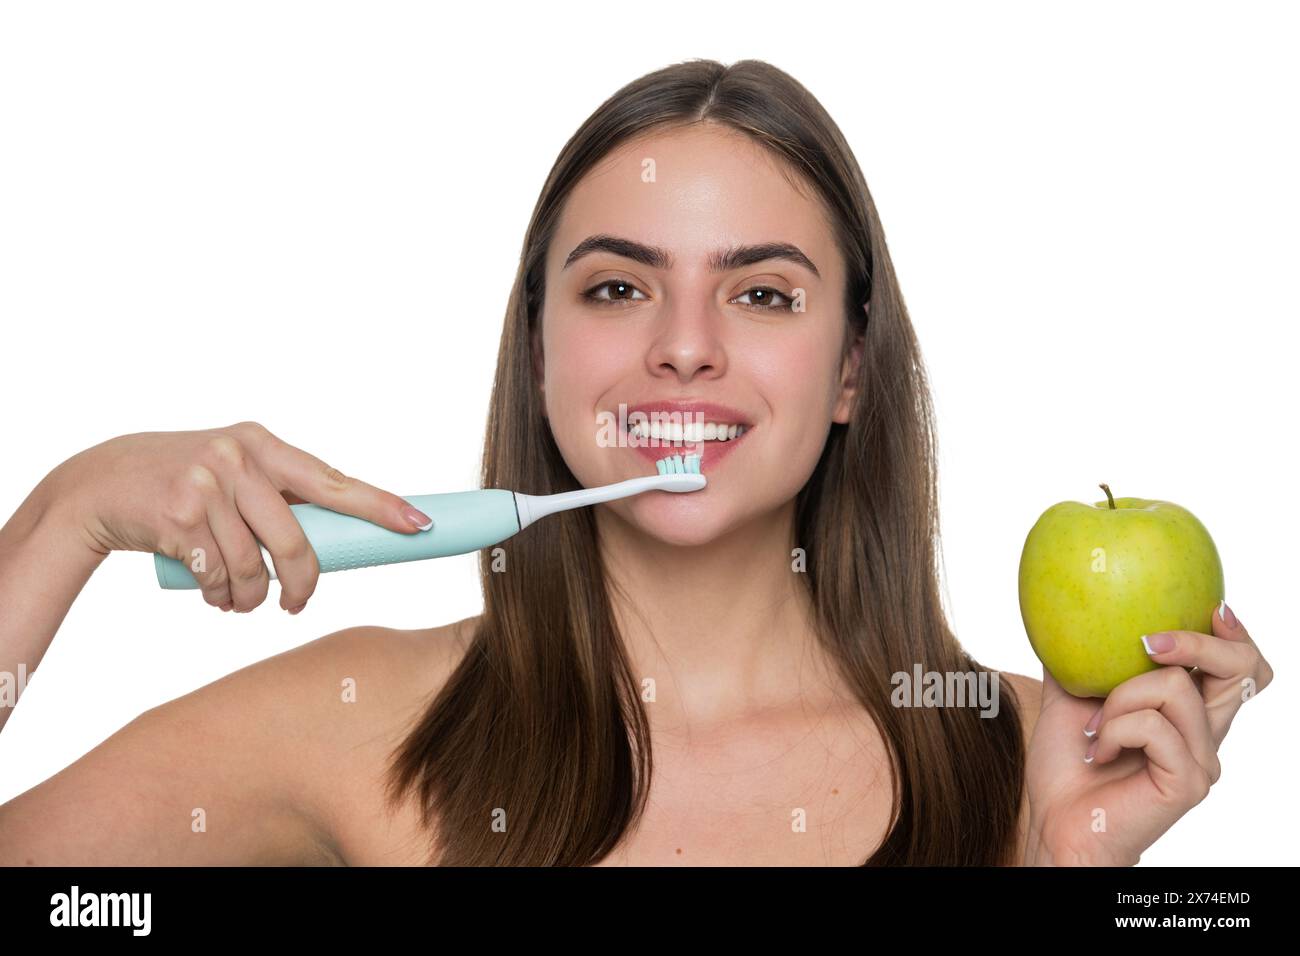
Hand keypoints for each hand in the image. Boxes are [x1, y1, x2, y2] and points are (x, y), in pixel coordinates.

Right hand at [39, 421, 431, 613]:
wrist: (99, 484)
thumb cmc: (182, 483)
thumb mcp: (232, 472)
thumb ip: (279, 494)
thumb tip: (344, 537)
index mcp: (263, 444)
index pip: (334, 481)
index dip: (380, 506)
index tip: (419, 525)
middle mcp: (238, 457)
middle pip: (297, 542)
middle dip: (303, 584)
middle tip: (295, 603)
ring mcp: (207, 484)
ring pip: (256, 568)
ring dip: (251, 598)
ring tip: (239, 598)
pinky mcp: (177, 515)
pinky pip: (219, 577)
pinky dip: (220, 597)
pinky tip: (212, 593)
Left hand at [1022, 601, 1273, 864]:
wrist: (1055, 821)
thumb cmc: (1066, 767)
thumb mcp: (1068, 699)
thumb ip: (1078, 659)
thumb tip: (1062, 614)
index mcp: (1187, 713)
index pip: (1240, 668)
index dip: (1236, 635)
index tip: (1214, 606)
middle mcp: (1205, 734)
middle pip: (1241, 670)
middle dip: (1198, 641)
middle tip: (1147, 643)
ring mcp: (1201, 759)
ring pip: (1176, 688)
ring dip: (1120, 698)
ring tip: (1095, 726)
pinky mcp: (1189, 781)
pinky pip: (1154, 727)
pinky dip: (1116, 729)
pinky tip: (1099, 750)